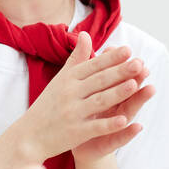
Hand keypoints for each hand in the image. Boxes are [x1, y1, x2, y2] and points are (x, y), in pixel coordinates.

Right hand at [0, 32, 146, 168]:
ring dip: (117, 93)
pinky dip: (109, 124)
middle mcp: (69, 93)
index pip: (93, 66)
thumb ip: (76, 58)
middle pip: (99, 81)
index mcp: (68, 79)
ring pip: (99, 101)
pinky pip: (95, 127)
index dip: (111, 58)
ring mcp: (72, 113)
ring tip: (135, 85)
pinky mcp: (75, 132)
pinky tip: (124, 120)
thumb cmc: (48, 105)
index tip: (129, 50)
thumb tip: (85, 34)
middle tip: (139, 63)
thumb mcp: (60, 79)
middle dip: (120, 71)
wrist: (29, 135)